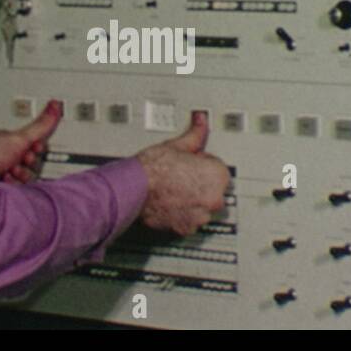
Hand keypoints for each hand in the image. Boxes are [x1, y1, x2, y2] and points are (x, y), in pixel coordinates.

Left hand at [0, 100, 61, 183]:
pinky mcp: (0, 189)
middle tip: (22, 159)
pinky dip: (13, 185)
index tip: (36, 147)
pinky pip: (17, 189)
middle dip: (29, 161)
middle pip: (30, 161)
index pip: (30, 142)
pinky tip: (5, 182)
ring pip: (24, 177)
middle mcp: (2, 156)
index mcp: (5, 140)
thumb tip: (55, 105)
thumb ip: (40, 125)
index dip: (37, 146)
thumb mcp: (19, 137)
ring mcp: (0, 173)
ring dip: (21, 174)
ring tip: (11, 172)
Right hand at [135, 112, 229, 234]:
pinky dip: (181, 215)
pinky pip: (189, 221)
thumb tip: (201, 121)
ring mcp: (200, 216)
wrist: (133, 188)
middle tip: (179, 177)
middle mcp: (214, 199)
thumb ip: (195, 134)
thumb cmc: (153, 168)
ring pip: (201, 207)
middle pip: (211, 190)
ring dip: (192, 201)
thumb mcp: (177, 145)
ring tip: (172, 190)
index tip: (189, 164)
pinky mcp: (185, 229)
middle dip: (199, 184)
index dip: (201, 164)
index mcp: (218, 176)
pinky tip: (169, 203)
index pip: (217, 169)